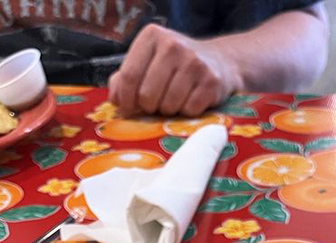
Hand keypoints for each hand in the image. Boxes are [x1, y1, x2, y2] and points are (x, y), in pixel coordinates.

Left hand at [109, 24, 239, 116]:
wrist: (219, 62)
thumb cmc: (175, 66)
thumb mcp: (148, 62)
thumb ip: (125, 79)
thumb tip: (116, 99)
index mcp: (151, 36)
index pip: (129, 77)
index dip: (127, 100)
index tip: (131, 107)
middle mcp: (173, 45)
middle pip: (147, 95)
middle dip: (150, 107)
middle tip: (157, 103)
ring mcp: (194, 63)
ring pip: (168, 106)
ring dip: (169, 111)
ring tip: (175, 100)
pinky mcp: (211, 82)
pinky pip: (189, 111)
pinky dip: (187, 113)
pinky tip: (191, 101)